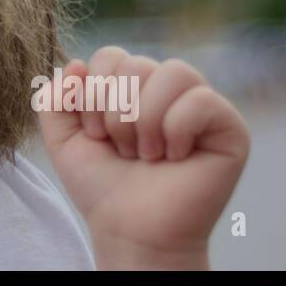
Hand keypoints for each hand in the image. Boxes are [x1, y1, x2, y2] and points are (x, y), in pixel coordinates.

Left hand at [37, 47, 249, 269]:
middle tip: (125, 150)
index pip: (112, 55)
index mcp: (134, 85)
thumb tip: (76, 64)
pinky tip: (175, 157)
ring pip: (173, 72)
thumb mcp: (63, 140)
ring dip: (146, 121)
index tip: (97, 136)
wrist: (130, 230)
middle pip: (138, 64)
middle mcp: (169, 89)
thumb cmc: (103, 186)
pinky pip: (202, 100)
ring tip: (147, 154)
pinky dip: (177, 129)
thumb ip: (55, 100)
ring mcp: (202, 105)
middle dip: (118, 113)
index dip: (94, 95)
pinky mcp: (230, 128)